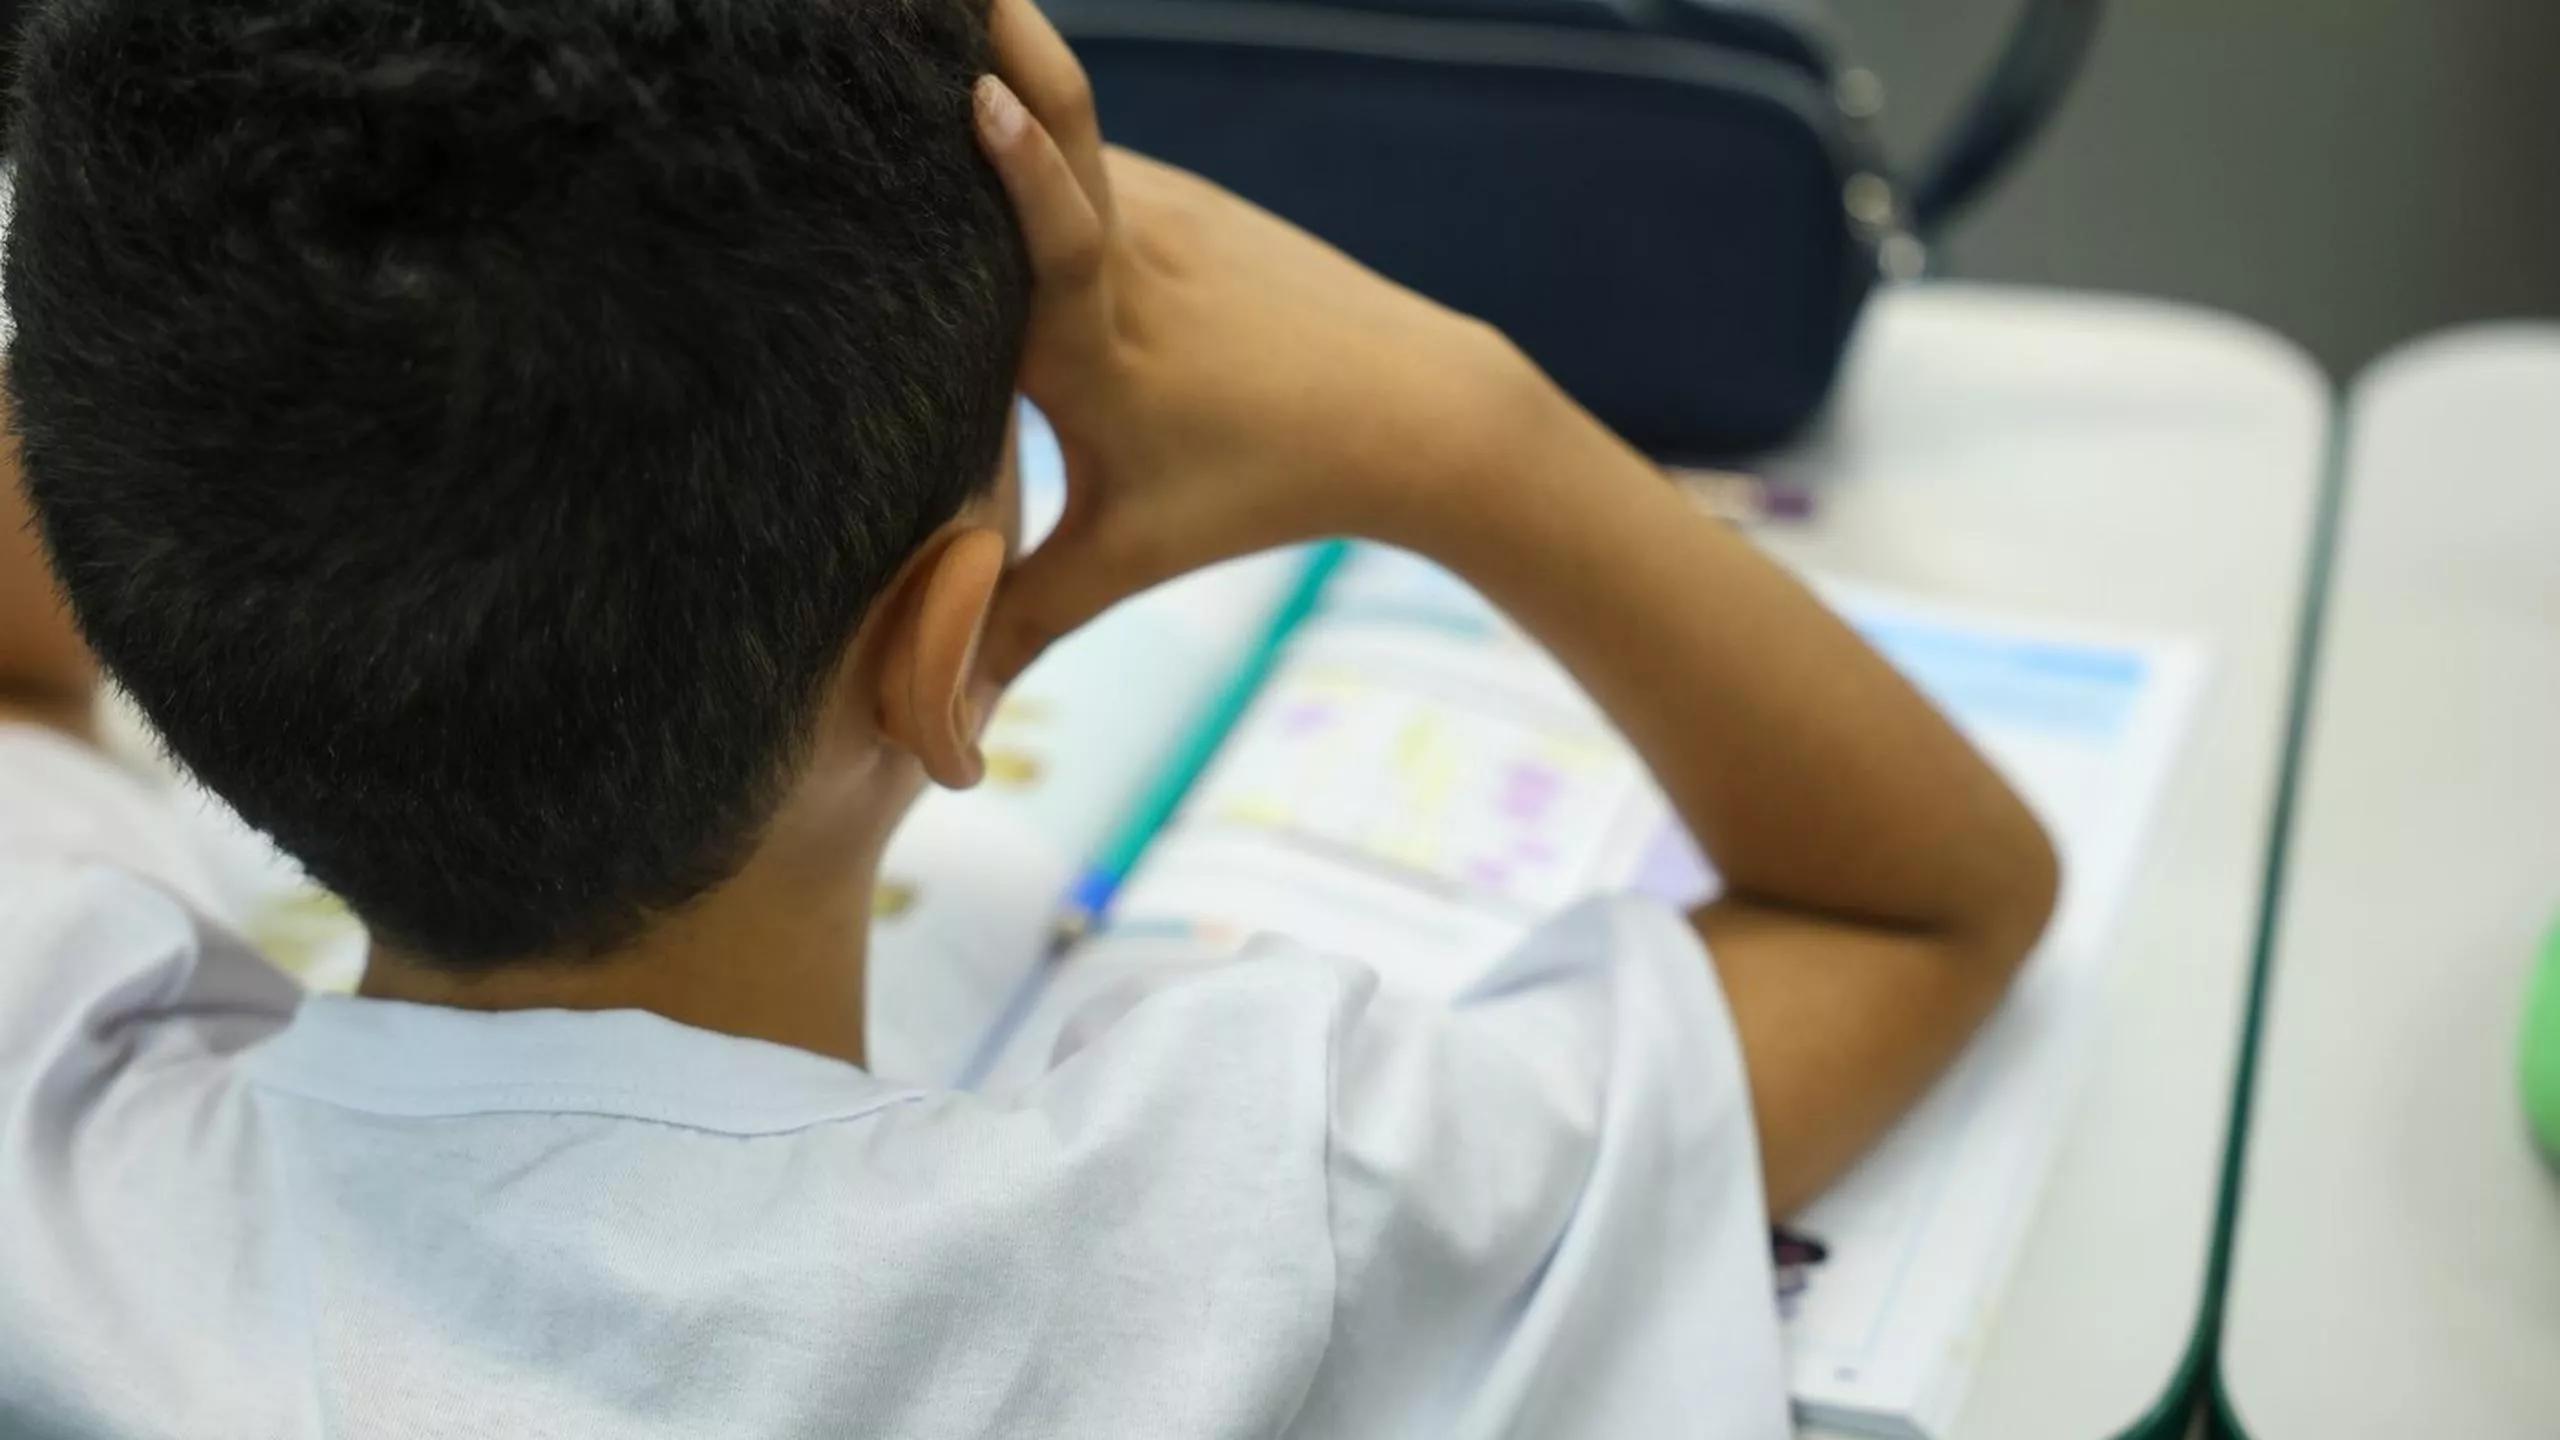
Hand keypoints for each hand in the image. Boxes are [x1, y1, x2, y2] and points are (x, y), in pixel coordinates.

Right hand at [971, 0, 1543, 679]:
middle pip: (1056, 125)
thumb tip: (929, 732)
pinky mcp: (1188, 199)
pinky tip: (970, 97)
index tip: (974, 82)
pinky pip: (1090, 155)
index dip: (1012, 158)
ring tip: (914, 20)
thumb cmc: (1266, 485)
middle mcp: (1133, 249)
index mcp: (1103, 334)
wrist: (1414, 411)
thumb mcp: (1133, 558)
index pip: (1052, 224)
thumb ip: (1021, 621)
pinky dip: (1030, 131)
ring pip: (1065, 133)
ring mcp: (1167, 209)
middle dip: (991, 38)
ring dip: (996, 76)